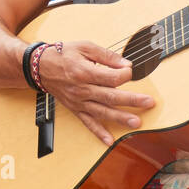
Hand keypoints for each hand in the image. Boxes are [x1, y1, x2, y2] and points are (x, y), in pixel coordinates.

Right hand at [37, 41, 154, 145]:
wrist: (40, 67)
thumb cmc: (62, 55)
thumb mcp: (84, 46)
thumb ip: (107, 55)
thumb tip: (126, 64)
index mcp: (84, 72)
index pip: (111, 78)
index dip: (125, 74)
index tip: (130, 70)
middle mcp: (81, 89)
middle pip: (110, 96)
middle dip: (131, 100)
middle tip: (148, 102)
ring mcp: (78, 101)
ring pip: (102, 111)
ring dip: (120, 118)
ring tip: (136, 122)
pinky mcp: (75, 109)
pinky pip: (88, 123)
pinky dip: (98, 133)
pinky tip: (109, 141)